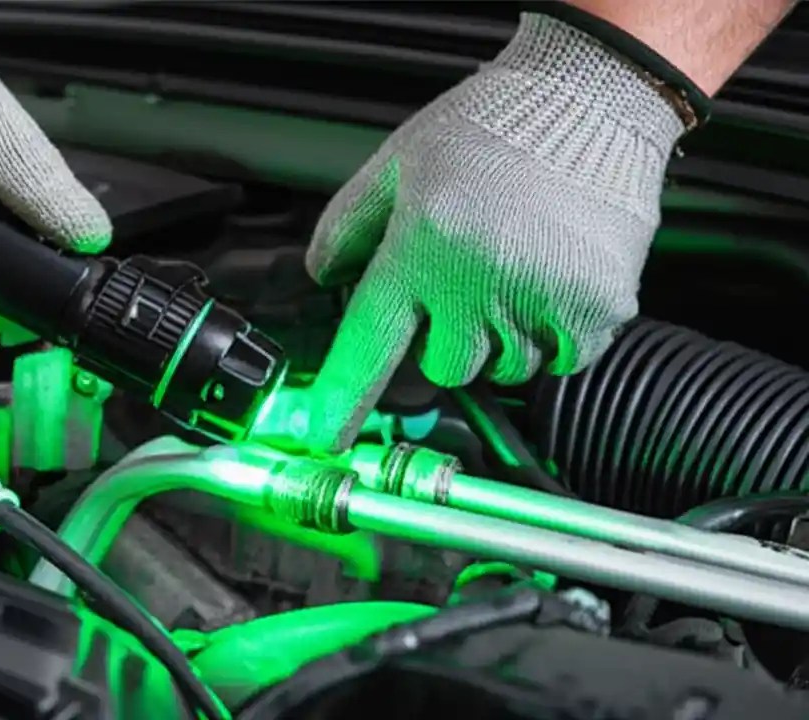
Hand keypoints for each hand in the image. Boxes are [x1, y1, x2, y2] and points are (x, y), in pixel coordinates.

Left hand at [303, 13, 684, 451]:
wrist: (588, 100)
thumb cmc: (489, 127)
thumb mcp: (398, 163)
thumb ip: (349, 224)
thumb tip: (324, 277)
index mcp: (421, 247)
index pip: (368, 343)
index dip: (342, 399)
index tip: (325, 438)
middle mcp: (477, 281)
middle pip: (443, 367)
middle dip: (446, 337)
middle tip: (466, 282)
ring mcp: (541, 299)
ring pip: (502, 368)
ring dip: (501, 337)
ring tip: (515, 270)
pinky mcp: (597, 308)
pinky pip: (560, 360)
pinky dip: (554, 333)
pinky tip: (551, 280)